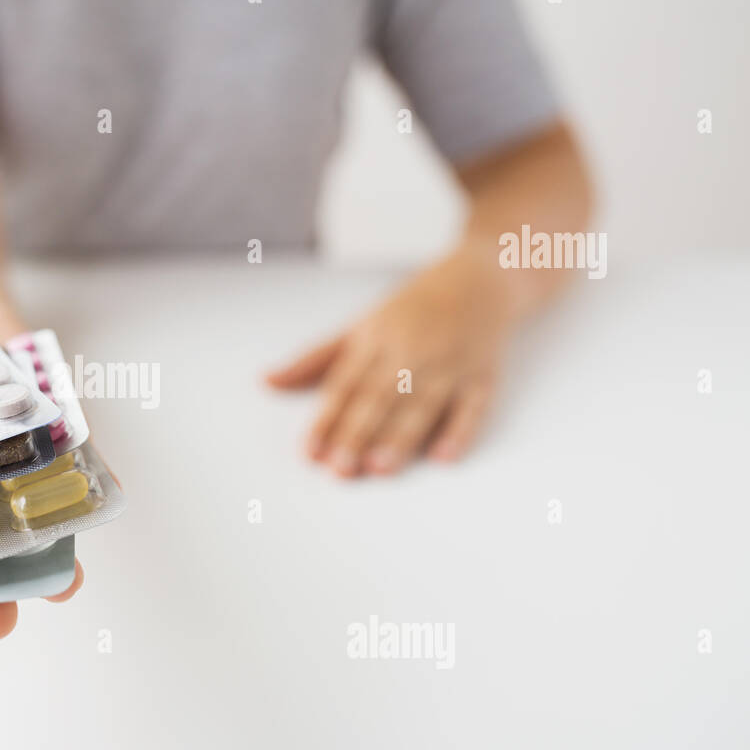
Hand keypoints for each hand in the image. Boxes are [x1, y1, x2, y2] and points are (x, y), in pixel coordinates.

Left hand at [266, 255, 515, 476]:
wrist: (478, 279)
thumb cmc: (411, 310)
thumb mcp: (359, 327)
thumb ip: (313, 360)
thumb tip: (267, 382)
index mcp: (375, 339)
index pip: (345, 385)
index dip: (326, 419)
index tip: (309, 452)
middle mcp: (410, 351)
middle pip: (380, 397)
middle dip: (358, 433)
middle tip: (340, 469)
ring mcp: (449, 363)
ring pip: (422, 404)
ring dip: (401, 437)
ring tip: (379, 468)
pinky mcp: (483, 375)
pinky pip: (473, 406)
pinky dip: (460, 431)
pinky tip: (444, 457)